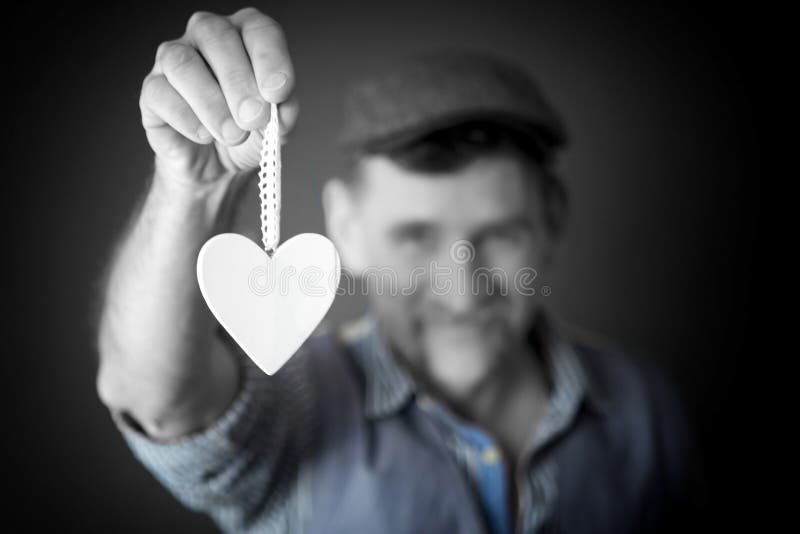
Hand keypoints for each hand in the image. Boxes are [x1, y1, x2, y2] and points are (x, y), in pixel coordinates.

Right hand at [140, 8, 298, 184]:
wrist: (217, 167)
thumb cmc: (248, 134)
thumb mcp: (275, 127)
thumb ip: (283, 112)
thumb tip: (280, 106)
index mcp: (245, 36)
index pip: (258, 30)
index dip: (270, 59)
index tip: (278, 93)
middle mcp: (207, 37)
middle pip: (217, 37)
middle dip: (239, 81)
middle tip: (254, 119)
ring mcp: (174, 59)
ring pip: (182, 62)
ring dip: (211, 103)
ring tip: (232, 135)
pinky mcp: (152, 90)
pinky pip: (160, 93)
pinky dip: (187, 118)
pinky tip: (205, 136)